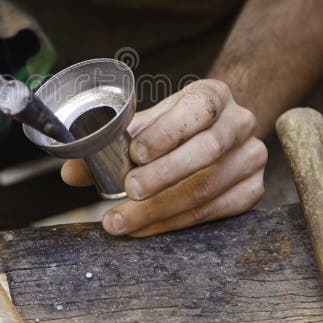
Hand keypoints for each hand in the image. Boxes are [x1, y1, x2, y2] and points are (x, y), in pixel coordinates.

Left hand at [62, 79, 266, 235]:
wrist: (214, 134)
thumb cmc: (172, 127)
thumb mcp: (146, 122)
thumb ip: (109, 142)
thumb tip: (70, 174)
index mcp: (214, 95)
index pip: (198, 109)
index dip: (168, 132)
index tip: (135, 154)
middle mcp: (240, 123)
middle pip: (207, 150)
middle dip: (162, 176)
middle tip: (128, 191)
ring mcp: (251, 158)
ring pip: (208, 188)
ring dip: (160, 209)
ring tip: (123, 221)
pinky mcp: (252, 190)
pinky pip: (213, 212)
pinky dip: (174, 223)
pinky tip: (145, 228)